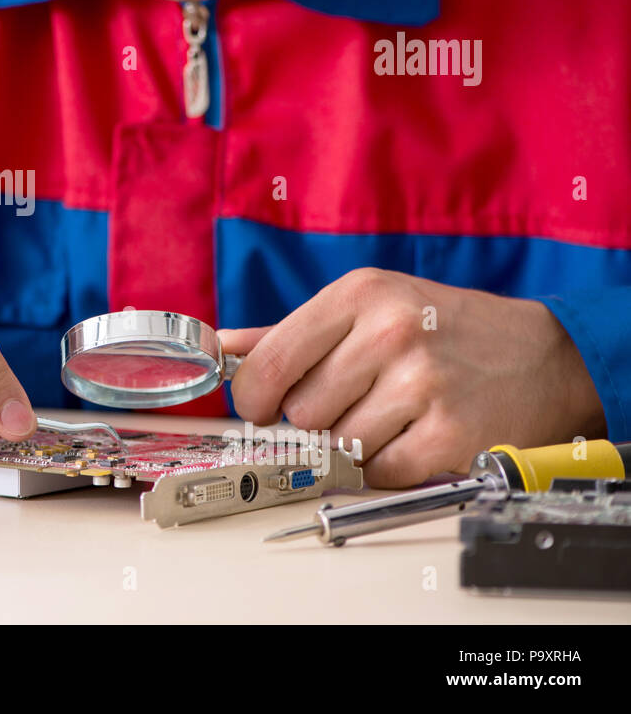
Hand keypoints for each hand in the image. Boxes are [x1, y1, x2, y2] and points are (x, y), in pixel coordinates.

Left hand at [217, 267, 607, 487]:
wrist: (544, 356)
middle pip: (300, 412)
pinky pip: (379, 472)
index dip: (254, 397)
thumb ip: (290, 333)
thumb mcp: (368, 308)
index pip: (269, 363)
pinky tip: (412, 436)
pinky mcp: (449, 434)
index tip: (262, 405)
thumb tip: (223, 349)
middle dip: (316, 418)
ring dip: (354, 443)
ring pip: (337, 445)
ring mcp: (422, 384)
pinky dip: (388, 466)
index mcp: (360, 295)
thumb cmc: (443, 329)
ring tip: (391, 414)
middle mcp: (390, 334)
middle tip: (354, 401)